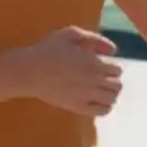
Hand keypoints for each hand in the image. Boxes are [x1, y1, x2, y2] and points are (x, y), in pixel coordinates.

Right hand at [7, 26, 123, 115]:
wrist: (29, 71)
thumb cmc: (49, 50)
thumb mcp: (71, 34)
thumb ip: (95, 39)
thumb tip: (114, 51)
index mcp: (94, 64)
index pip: (117, 71)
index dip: (112, 68)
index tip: (103, 67)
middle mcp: (93, 81)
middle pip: (117, 86)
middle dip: (113, 81)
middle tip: (103, 79)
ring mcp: (86, 96)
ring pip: (112, 99)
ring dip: (110, 94)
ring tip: (101, 90)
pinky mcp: (77, 107)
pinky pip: (101, 111)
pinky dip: (105, 106)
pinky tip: (96, 100)